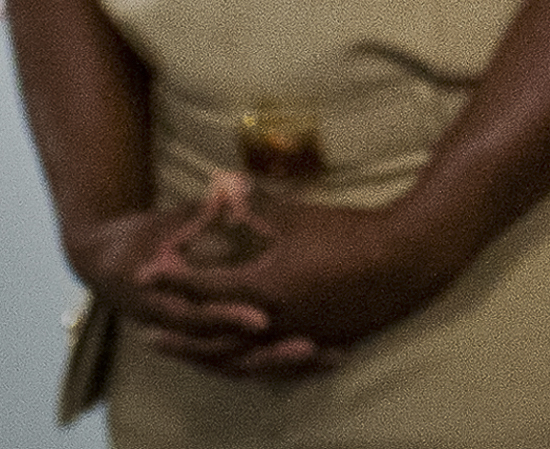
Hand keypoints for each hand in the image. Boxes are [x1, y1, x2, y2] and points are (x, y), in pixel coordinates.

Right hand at [65, 185, 298, 373]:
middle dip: (264, 355)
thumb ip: (202, 213)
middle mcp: (170, 330)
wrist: (107, 262)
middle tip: (308, 348)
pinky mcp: (201, 346)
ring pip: (231, 365)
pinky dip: (270, 364)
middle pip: (220, 354)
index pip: (195, 317)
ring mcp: (185, 342)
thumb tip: (232, 188)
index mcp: (158, 301)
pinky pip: (236, 363)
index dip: (227, 318)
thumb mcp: (169, 222)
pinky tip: (308, 360)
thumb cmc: (143, 237)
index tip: (263, 320)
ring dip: (275, 364)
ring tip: (324, 359)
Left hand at [140, 173, 455, 368]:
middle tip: (149, 336)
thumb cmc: (350, 234)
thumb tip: (221, 182)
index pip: (203, 289)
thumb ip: (256, 205)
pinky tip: (244, 365)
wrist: (405, 261)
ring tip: (189, 356)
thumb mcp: (300, 216)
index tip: (143, 276)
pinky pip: (271, 367)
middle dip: (178, 336)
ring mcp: (294, 339)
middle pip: (212, 338)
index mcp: (263, 288)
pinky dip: (248, 367)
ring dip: (207, 358)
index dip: (172, 281)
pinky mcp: (316, 346)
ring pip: (238, 361)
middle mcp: (271, 323)